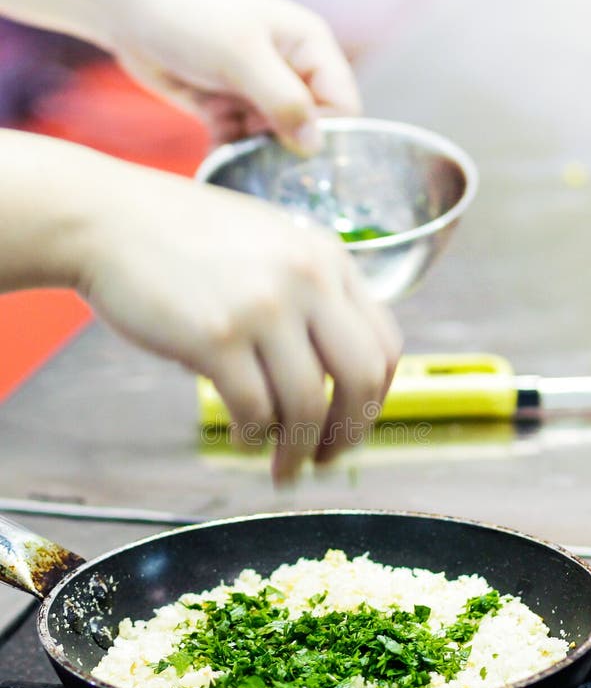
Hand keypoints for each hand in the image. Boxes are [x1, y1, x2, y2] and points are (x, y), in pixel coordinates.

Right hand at [80, 158, 400, 482]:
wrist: (107, 220)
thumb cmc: (184, 240)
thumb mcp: (270, 246)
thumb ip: (311, 295)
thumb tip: (333, 374)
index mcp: (328, 258)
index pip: (386, 345)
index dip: (376, 399)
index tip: (354, 423)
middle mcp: (307, 279)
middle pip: (362, 379)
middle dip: (351, 433)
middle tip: (327, 459)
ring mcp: (263, 307)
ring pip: (308, 406)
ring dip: (298, 450)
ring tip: (282, 466)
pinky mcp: (216, 337)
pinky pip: (255, 411)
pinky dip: (254, 438)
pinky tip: (243, 438)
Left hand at [109, 0, 360, 152]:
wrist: (124, 7)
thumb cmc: (190, 13)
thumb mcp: (241, 54)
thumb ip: (282, 100)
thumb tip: (315, 146)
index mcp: (309, 48)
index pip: (342, 106)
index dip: (327, 135)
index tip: (297, 154)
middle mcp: (290, 74)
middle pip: (310, 131)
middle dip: (291, 152)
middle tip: (265, 165)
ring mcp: (257, 94)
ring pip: (275, 144)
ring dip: (258, 158)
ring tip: (237, 160)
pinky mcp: (227, 110)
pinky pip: (241, 146)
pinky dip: (232, 157)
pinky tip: (218, 159)